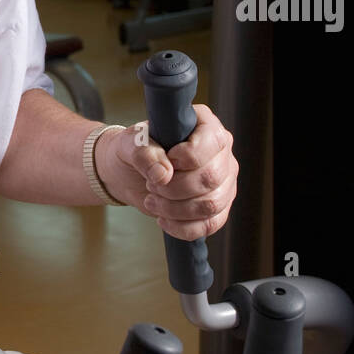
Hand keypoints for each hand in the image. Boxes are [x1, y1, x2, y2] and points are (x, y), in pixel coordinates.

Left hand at [94, 106, 238, 239]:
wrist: (130, 172)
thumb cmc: (136, 149)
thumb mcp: (132, 144)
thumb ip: (145, 153)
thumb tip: (163, 174)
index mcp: (206, 126)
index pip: (212, 143)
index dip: (186, 157)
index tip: (165, 160)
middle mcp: (221, 154)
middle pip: (211, 178)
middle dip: (174, 187)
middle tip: (151, 185)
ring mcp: (223, 182)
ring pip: (211, 205)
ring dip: (175, 209)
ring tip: (152, 200)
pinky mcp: (217, 208)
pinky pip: (210, 225)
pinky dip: (182, 228)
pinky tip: (163, 219)